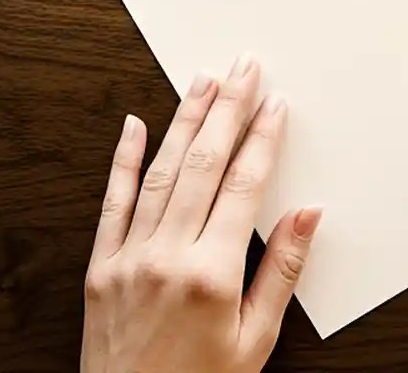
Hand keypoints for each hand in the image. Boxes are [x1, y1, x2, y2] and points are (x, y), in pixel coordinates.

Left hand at [81, 55, 321, 372]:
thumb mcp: (255, 340)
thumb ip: (281, 271)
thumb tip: (307, 216)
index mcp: (211, 273)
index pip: (244, 186)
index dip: (263, 139)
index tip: (276, 105)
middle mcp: (166, 255)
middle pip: (203, 164)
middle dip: (228, 110)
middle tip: (244, 68)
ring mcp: (128, 258)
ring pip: (158, 172)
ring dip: (183, 120)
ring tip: (203, 81)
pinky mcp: (100, 268)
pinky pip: (111, 202)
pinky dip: (122, 161)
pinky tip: (132, 124)